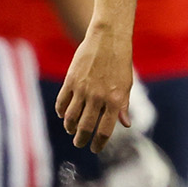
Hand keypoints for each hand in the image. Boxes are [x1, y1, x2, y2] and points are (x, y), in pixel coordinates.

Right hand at [55, 23, 134, 152]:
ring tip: (71, 130)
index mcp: (115, 100)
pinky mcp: (71, 80)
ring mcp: (83, 89)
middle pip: (85, 128)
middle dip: (81, 139)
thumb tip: (126, 124)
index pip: (105, 131)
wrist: (108, 38)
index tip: (95, 148)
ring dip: (70, 128)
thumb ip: (124, 106)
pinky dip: (61, 112)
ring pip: (70, 118)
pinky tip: (63, 115)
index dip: (98, 143)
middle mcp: (98, 97)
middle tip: (80, 143)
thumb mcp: (126, 84)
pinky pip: (62, 102)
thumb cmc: (120, 61)